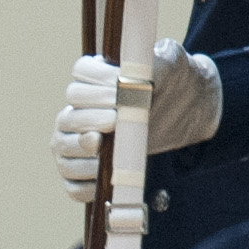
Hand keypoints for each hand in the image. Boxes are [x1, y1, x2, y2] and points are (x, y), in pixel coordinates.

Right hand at [51, 41, 221, 203]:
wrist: (185, 113)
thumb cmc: (173, 84)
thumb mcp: (171, 65)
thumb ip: (155, 61)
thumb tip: (138, 74)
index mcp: (91, 80)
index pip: (78, 79)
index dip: (92, 88)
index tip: (116, 94)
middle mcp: (75, 112)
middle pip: (67, 117)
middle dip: (88, 119)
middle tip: (114, 121)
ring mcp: (74, 144)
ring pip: (63, 149)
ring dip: (81, 150)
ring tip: (103, 147)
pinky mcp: (83, 175)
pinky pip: (73, 186)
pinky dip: (84, 185)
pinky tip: (104, 179)